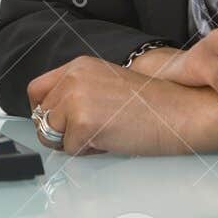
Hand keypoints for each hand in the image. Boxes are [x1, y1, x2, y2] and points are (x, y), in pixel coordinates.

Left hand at [24, 55, 217, 155]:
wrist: (180, 111)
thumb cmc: (153, 104)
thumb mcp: (106, 84)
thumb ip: (78, 92)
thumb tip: (53, 118)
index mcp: (78, 66)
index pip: (36, 91)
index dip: (44, 112)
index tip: (56, 124)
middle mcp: (73, 77)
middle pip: (40, 116)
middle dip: (60, 132)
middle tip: (91, 132)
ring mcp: (76, 98)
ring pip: (52, 135)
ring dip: (74, 142)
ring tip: (104, 133)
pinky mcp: (83, 122)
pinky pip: (71, 151)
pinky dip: (89, 152)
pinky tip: (112, 139)